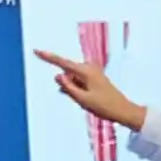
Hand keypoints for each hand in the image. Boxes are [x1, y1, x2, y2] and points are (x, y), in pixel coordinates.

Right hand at [33, 49, 147, 130]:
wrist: (122, 110)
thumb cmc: (103, 106)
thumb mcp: (82, 99)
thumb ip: (68, 87)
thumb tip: (58, 75)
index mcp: (86, 71)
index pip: (62, 63)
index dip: (49, 57)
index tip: (37, 51)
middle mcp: (89, 68)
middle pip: (68, 73)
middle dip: (66, 84)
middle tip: (80, 98)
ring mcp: (93, 72)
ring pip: (73, 79)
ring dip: (73, 89)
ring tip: (87, 100)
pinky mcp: (95, 77)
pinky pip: (79, 81)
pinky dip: (78, 89)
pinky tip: (87, 98)